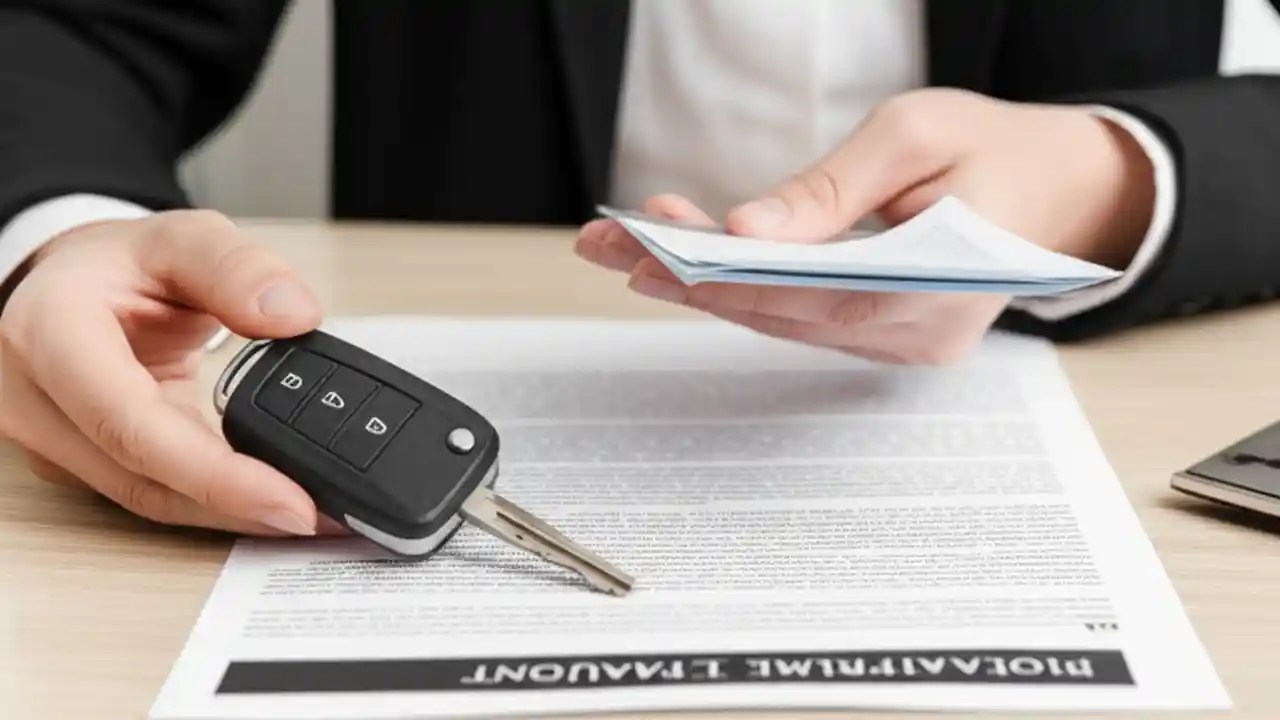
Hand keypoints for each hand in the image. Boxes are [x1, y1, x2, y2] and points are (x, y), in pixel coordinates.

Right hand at [0, 210, 327, 534]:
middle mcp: (36, 400)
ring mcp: (53, 441)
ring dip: (233, 514)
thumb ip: (237, 267)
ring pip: (150, 499)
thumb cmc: (116, 262)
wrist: (67, 284)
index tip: (290, 500)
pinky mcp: (83, 462)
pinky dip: (216, 500)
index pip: (132, 425)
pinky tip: (271, 500)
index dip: (215, 476)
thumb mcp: (180, 237)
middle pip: (145, 480)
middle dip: (241, 507)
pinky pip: (155, 491)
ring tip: (315, 514)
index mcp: (48, 333)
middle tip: (324, 516)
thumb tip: (294, 315)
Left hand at [577, 88, 1154, 363]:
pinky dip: (740, 289)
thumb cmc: (992, 150)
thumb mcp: (917, 133)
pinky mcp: (883, 337)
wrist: (1056, 191)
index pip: (820, 294)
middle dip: (689, 278)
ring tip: (626, 245)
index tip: (658, 250)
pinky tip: (685, 261)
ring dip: (702, 285)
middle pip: (784, 314)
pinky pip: (800, 319)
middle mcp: (920, 333)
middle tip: (609, 244)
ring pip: (782, 321)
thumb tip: (744, 233)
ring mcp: (901, 344)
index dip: (733, 278)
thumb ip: (831, 189)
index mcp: (945, 281)